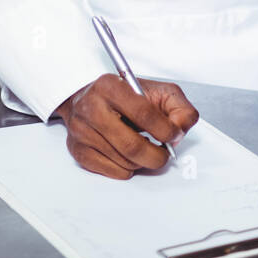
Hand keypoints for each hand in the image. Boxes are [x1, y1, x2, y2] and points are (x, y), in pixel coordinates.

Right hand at [53, 75, 198, 179]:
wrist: (87, 99)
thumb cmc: (123, 95)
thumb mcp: (156, 91)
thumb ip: (178, 107)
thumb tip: (180, 130)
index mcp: (111, 87)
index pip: (143, 113)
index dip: (164, 129)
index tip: (173, 135)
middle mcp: (92, 107)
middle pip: (132, 146)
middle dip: (156, 156)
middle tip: (164, 154)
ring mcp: (82, 131)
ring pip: (123, 161)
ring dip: (142, 161)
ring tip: (143, 147)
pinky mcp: (78, 150)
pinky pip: (112, 171)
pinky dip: (127, 168)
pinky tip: (126, 153)